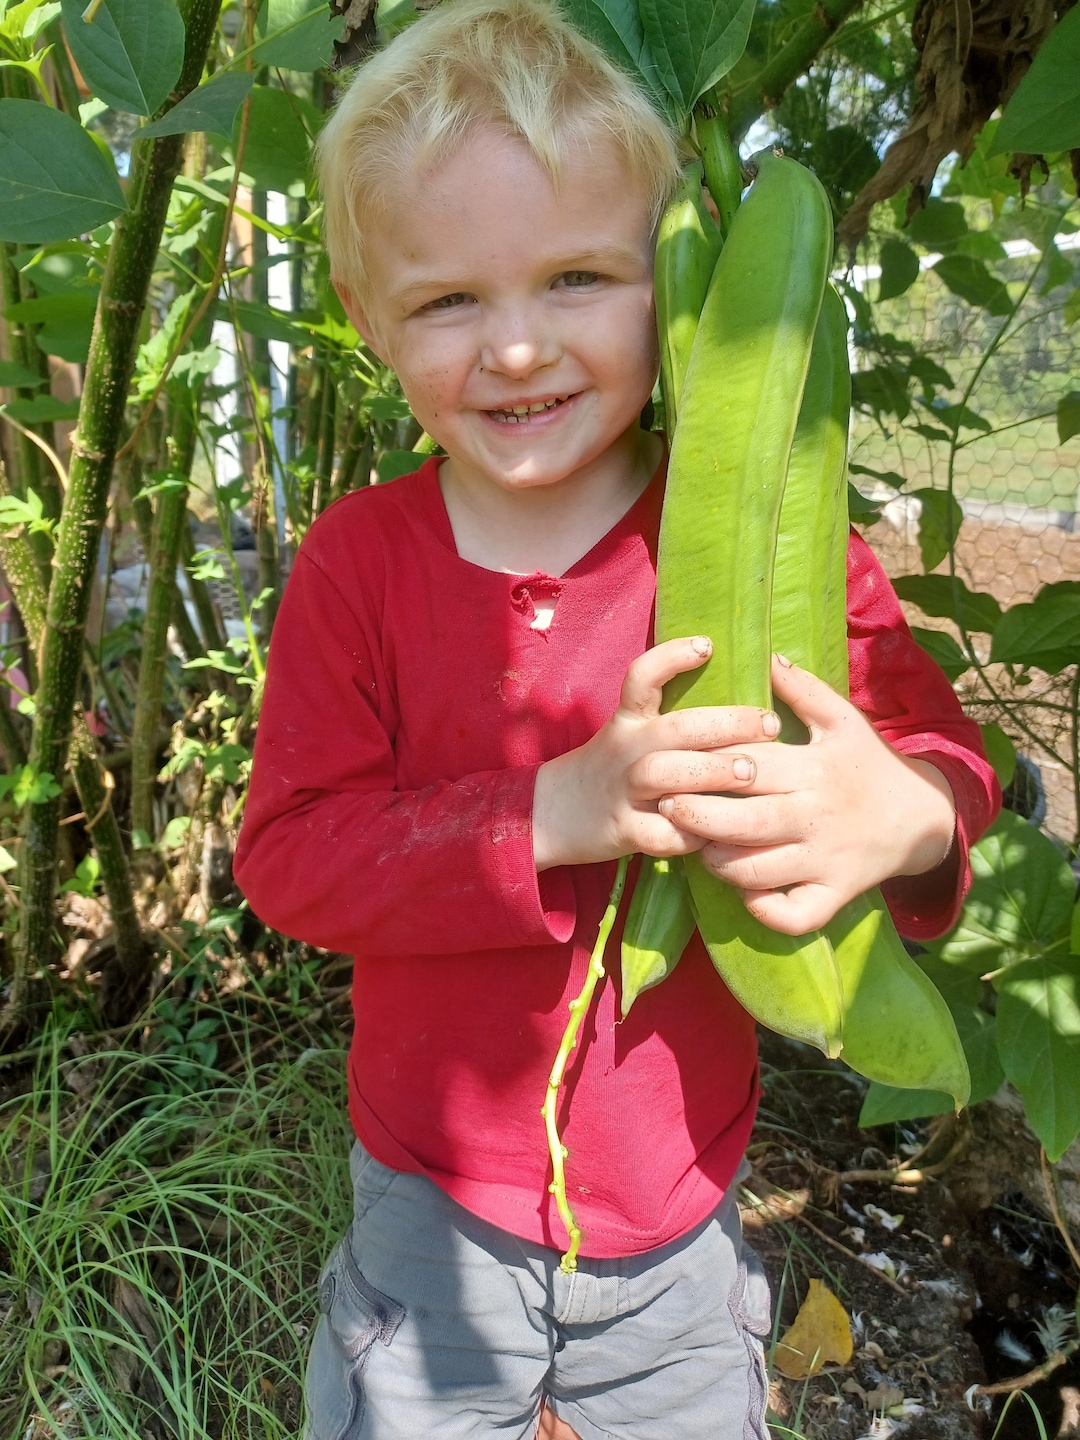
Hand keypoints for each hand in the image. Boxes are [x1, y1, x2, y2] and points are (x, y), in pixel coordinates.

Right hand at [532, 637, 781, 869]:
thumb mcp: (629, 734)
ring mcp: (623, 790)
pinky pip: (662, 832)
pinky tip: (718, 834)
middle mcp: (626, 749)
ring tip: (749, 772)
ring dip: (712, 771)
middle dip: (727, 723)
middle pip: (676, 727)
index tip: (708, 645)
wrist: (553, 813)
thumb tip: (738, 703)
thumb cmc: (612, 770)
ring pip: (667, 774)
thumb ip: (673, 721)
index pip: (642, 677)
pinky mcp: (622, 830)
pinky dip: (691, 834)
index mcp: (629, 721)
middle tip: (769, 724)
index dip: (673, 657)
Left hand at [657, 654, 956, 933]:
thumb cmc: (871, 765)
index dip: (707, 765)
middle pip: (744, 822)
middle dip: (697, 817)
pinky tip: (747, 893)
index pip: (749, 766)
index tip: (674, 761)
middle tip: (668, 808)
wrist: (925, 817)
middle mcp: (817, 816)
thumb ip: (804, 690)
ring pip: (757, 872)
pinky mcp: (836, 894)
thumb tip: (768, 657)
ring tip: (701, 847)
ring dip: (720, 863)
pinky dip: (765, 910)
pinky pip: (795, 914)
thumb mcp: (846, 721)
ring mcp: (826, 859)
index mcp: (814, 769)